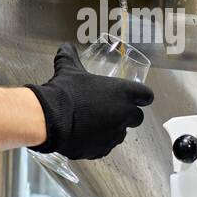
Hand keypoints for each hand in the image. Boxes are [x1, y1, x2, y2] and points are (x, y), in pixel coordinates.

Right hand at [26, 43, 153, 159]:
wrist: (50, 119)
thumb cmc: (65, 91)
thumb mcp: (69, 68)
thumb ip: (71, 56)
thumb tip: (66, 46)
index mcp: (122, 92)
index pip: (146, 95)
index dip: (142, 96)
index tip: (138, 97)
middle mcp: (124, 115)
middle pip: (137, 118)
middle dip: (128, 115)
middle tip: (112, 110)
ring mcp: (114, 135)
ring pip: (121, 134)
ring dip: (113, 129)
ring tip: (95, 124)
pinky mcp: (102, 150)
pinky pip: (105, 147)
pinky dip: (99, 143)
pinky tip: (85, 136)